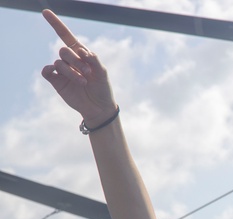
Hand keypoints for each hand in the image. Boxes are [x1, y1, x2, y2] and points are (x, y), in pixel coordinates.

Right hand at [40, 10, 117, 127]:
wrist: (99, 108)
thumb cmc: (102, 88)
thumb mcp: (102, 73)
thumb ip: (94, 59)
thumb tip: (81, 50)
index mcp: (81, 54)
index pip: (66, 35)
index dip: (56, 23)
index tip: (45, 12)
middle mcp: (70, 60)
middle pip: (64, 51)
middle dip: (76, 61)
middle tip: (87, 72)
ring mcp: (62, 70)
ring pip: (58, 63)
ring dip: (71, 72)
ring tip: (83, 82)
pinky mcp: (56, 81)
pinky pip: (46, 71)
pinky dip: (50, 71)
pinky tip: (57, 75)